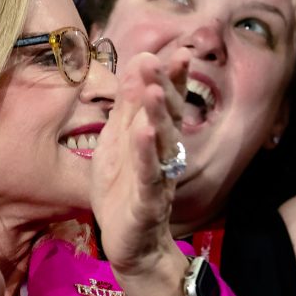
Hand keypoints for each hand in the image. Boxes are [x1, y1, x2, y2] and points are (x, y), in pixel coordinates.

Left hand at [88, 49, 189, 295]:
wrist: (130, 244)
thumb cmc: (122, 190)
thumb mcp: (117, 143)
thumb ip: (127, 109)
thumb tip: (137, 68)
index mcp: (155, 138)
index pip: (166, 102)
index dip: (173, 78)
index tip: (178, 51)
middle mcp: (164, 153)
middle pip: (168, 116)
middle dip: (165, 88)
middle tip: (161, 61)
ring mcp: (158, 176)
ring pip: (163, 141)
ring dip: (158, 115)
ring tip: (153, 90)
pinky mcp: (148, 199)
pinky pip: (149, 173)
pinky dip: (148, 153)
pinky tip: (145, 133)